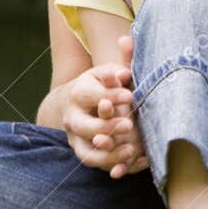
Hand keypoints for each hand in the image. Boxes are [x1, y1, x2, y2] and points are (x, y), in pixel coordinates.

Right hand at [61, 34, 148, 179]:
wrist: (82, 104)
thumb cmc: (104, 85)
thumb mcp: (110, 71)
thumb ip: (122, 59)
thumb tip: (127, 40)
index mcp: (79, 93)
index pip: (89, 95)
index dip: (109, 96)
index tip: (131, 95)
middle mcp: (73, 118)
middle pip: (83, 126)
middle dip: (105, 127)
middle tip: (128, 124)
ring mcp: (78, 139)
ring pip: (86, 153)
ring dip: (107, 154)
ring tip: (131, 150)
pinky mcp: (87, 154)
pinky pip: (97, 166)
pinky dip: (114, 168)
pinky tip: (134, 165)